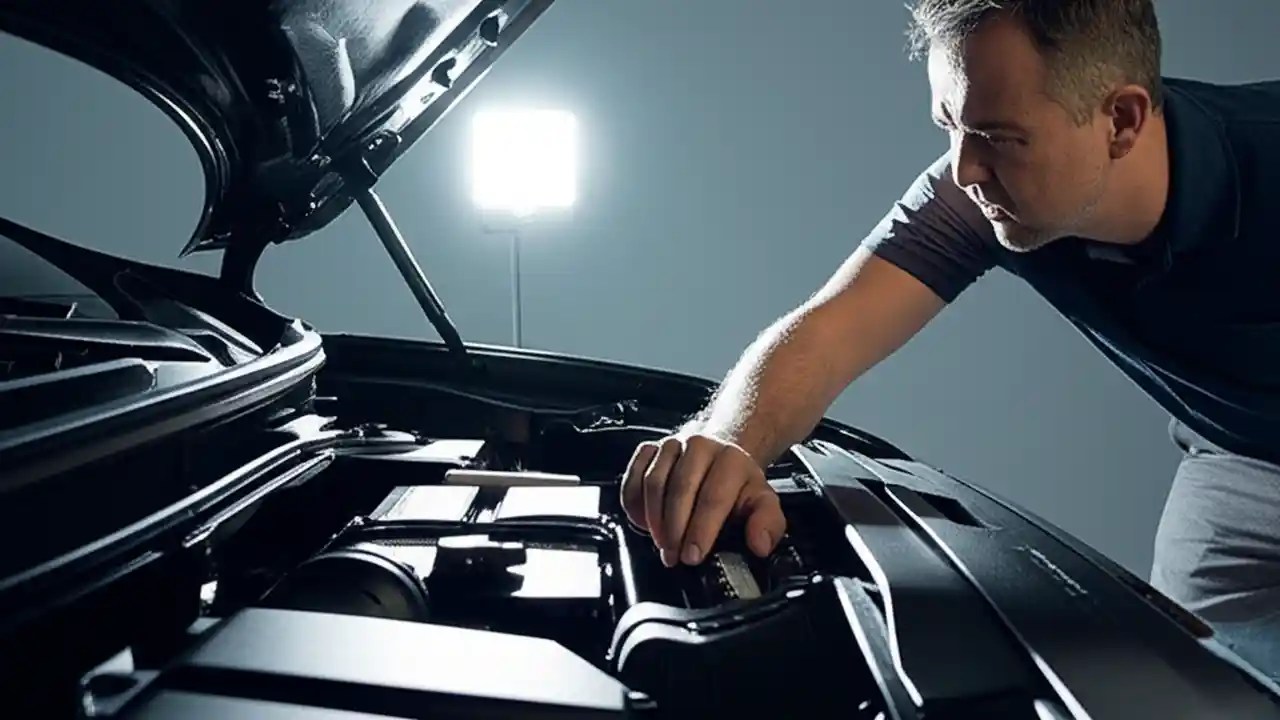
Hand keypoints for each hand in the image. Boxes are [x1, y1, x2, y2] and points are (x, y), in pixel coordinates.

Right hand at [621, 432, 784, 566]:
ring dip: (653, 520)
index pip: (713, 497)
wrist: (720, 458)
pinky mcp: (649, 450)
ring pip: (653, 483)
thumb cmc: (737, 487)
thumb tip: (760, 545)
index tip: (693, 556)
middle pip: (679, 490)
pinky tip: (644, 523)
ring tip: (662, 543)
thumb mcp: (762, 505)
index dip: (700, 530)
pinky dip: (633, 504)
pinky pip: (632, 478)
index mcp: (731, 459)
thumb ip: (768, 525)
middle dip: (674, 530)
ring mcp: (671, 445)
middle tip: (674, 556)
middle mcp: (700, 446)